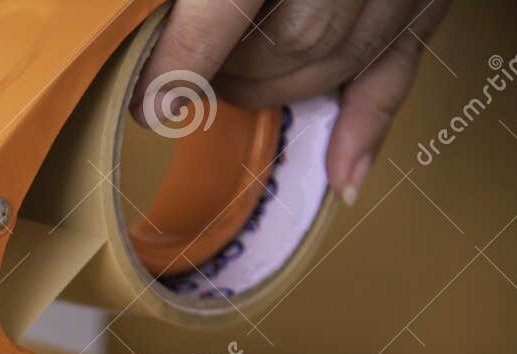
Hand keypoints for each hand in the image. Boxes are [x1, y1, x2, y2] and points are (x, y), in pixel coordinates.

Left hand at [134, 0, 451, 203]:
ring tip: (232, 90)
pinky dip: (369, 125)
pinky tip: (343, 175)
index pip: (222, 16)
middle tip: (184, 84)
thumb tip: (117, 12)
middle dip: (227, 77)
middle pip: (288, 45)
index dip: (177, 66)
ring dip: (276, 90)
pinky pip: (400, 69)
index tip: (146, 101)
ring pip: (334, 62)